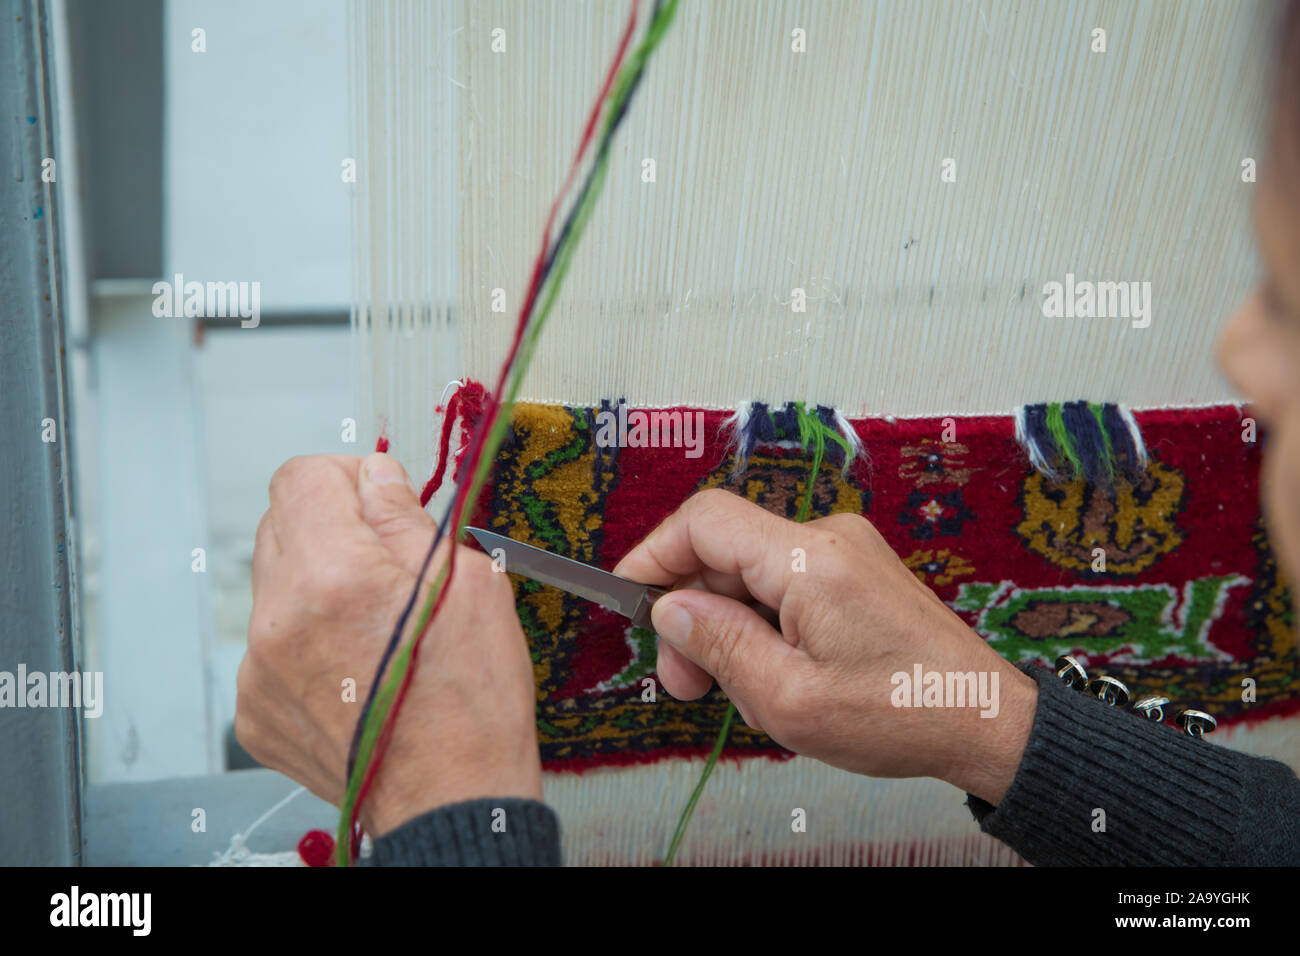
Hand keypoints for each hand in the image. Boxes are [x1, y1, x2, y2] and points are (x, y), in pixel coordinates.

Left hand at [235, 453, 541, 834]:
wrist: (452, 799)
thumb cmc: (472, 699)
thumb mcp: (468, 584)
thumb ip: (406, 519)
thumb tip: (375, 477)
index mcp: (333, 573)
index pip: (300, 477)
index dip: (346, 476)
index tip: (380, 499)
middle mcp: (278, 618)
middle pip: (279, 526)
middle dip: (331, 528)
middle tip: (387, 563)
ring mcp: (258, 670)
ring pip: (276, 589)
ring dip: (318, 587)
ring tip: (376, 629)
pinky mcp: (255, 711)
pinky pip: (271, 648)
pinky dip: (308, 645)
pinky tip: (357, 671)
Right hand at [612, 488, 1036, 804]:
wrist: (985, 720)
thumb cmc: (902, 714)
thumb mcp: (787, 697)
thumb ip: (718, 644)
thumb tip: (669, 609)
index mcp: (808, 560)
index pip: (704, 520)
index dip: (654, 555)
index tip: (629, 602)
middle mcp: (828, 539)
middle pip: (724, 548)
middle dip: (691, 612)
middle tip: (684, 682)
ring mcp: (846, 552)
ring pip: (752, 571)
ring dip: (728, 625)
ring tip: (739, 691)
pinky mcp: (857, 572)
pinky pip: (785, 583)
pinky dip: (762, 623)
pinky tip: (775, 674)